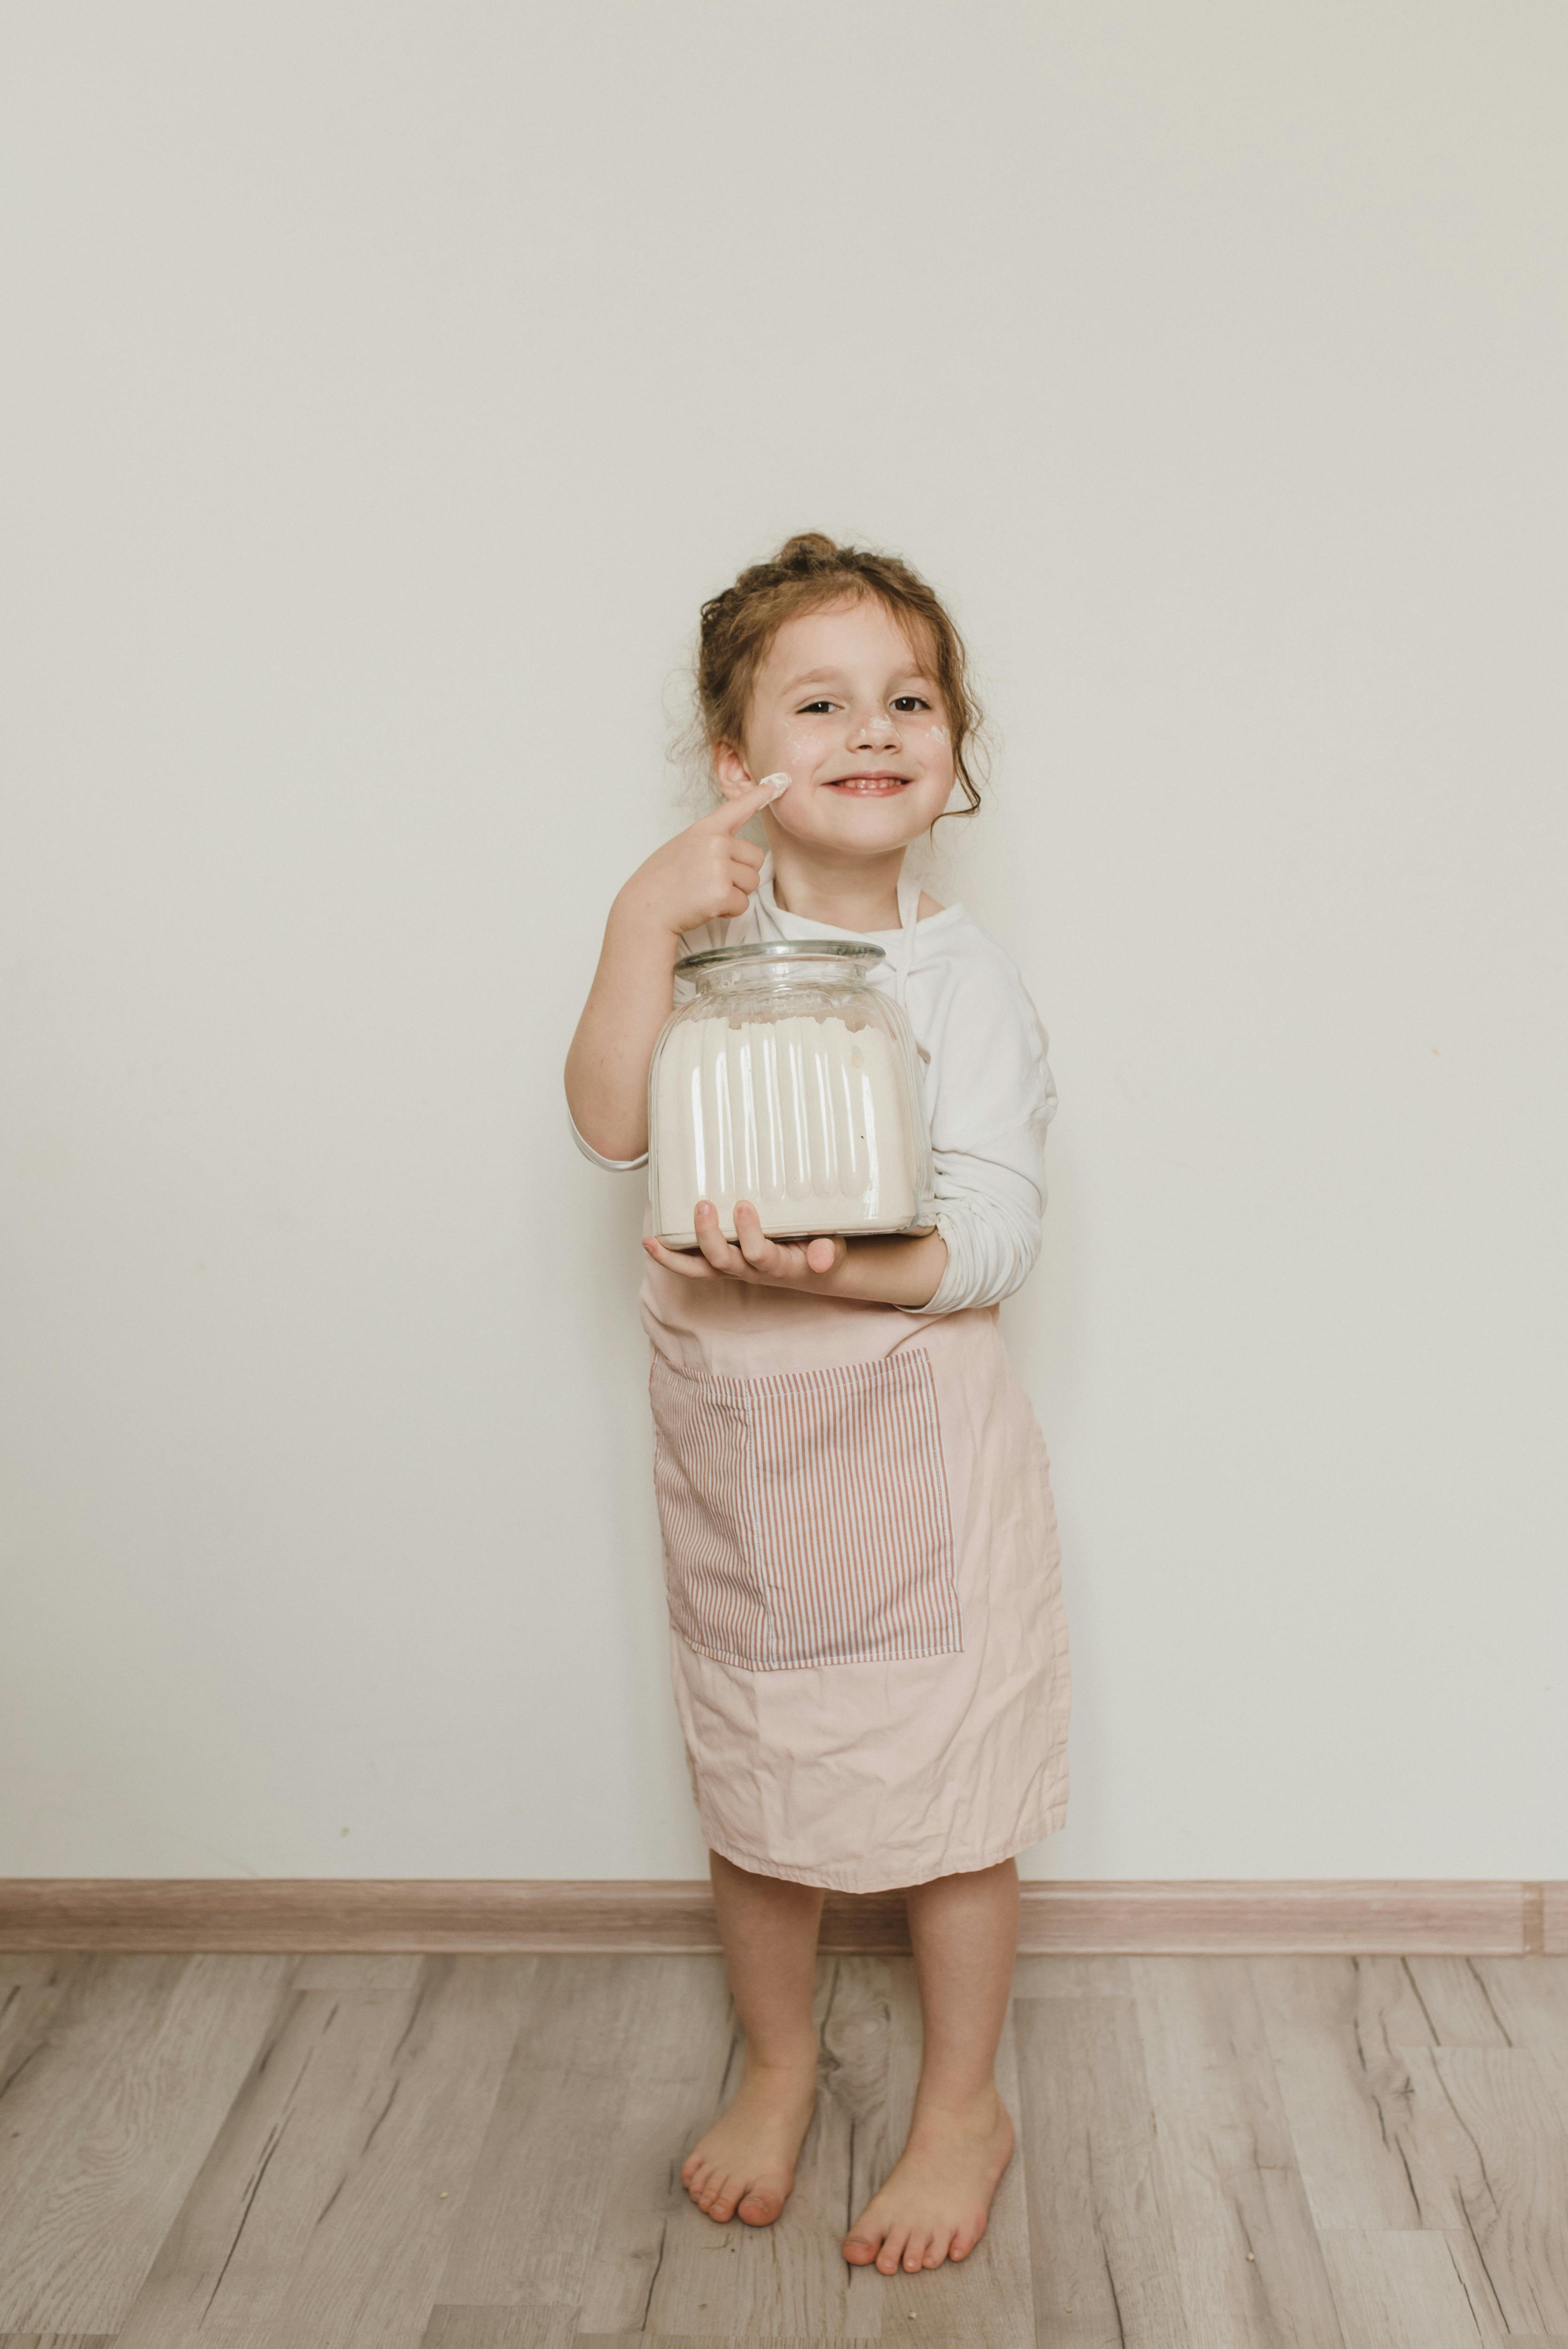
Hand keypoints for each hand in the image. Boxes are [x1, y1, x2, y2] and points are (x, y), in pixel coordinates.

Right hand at [613, 774, 786, 939]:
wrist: (645, 908)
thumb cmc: (662, 880)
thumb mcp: (685, 847)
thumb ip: (711, 842)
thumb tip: (736, 851)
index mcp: (705, 829)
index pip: (738, 808)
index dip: (760, 795)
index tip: (780, 781)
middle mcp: (715, 843)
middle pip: (756, 858)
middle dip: (741, 874)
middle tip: (710, 881)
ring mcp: (719, 866)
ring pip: (752, 882)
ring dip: (734, 893)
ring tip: (705, 893)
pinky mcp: (722, 892)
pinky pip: (743, 903)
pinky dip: (729, 910)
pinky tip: (706, 906)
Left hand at [643, 1198, 848, 1287]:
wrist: (814, 1268)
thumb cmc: (820, 1250)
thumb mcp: (832, 1250)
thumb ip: (827, 1253)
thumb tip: (821, 1257)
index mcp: (778, 1266)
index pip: (759, 1255)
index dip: (749, 1233)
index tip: (744, 1204)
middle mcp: (751, 1271)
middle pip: (722, 1262)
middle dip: (709, 1236)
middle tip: (704, 1205)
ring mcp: (733, 1268)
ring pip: (700, 1268)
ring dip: (676, 1256)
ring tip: (653, 1239)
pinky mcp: (722, 1262)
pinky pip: (692, 1265)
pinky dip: (670, 1257)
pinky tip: (650, 1242)